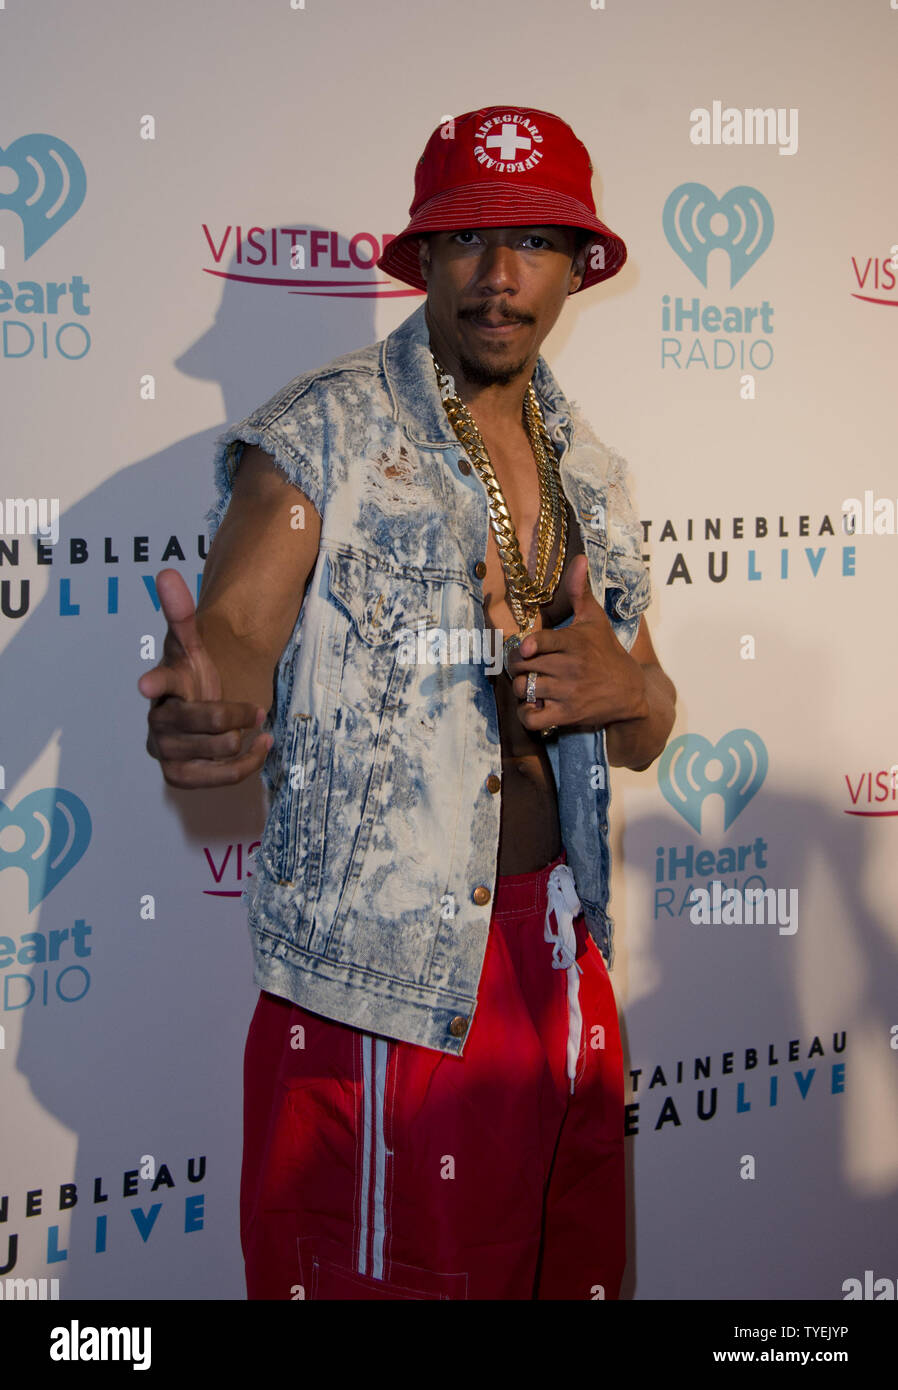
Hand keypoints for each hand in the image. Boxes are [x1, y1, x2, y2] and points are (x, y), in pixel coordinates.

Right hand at [138, 568, 271, 787]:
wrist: (202, 708)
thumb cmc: (195, 674)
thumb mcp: (193, 643)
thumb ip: (181, 612)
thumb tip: (166, 573)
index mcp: (162, 685)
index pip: (157, 682)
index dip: (155, 683)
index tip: (147, 684)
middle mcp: (158, 721)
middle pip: (197, 721)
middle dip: (231, 714)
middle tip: (257, 708)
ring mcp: (167, 751)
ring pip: (209, 752)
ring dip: (238, 740)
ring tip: (256, 725)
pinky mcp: (181, 776)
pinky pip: (216, 778)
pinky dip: (245, 764)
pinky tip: (261, 746)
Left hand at [506, 554, 648, 734]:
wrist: (630, 692)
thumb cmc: (607, 652)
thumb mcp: (595, 620)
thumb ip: (580, 591)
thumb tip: (579, 558)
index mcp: (574, 643)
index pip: (541, 643)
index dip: (527, 647)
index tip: (527, 648)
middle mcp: (570, 668)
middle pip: (523, 666)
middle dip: (517, 666)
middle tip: (523, 666)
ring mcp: (568, 692)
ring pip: (524, 689)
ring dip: (521, 688)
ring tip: (529, 684)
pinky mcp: (567, 715)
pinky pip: (533, 717)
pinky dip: (526, 714)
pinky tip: (533, 706)